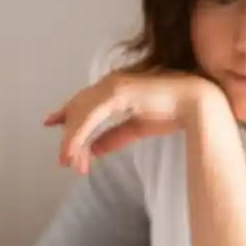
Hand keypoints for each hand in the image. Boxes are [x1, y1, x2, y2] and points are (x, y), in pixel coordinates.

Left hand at [44, 71, 214, 173]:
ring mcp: (113, 86)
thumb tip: (94, 150)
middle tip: (64, 161)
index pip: (84, 101)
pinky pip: (90, 118)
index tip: (51, 122)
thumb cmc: (171, 112)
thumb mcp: (135, 129)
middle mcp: (111, 83)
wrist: (194, 105)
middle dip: (70, 137)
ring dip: (73, 141)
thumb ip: (113, 137)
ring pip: (81, 115)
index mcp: (115, 88)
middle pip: (79, 110)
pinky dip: (79, 136)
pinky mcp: (117, 93)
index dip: (66, 111)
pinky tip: (74, 152)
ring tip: (69, 163)